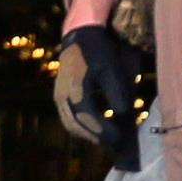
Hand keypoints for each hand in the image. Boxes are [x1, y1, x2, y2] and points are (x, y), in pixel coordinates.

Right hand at [56, 25, 147, 155]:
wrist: (78, 37)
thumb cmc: (97, 51)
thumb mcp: (111, 68)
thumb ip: (116, 91)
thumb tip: (123, 113)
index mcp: (75, 89)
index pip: (87, 117)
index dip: (102, 130)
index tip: (118, 138)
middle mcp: (62, 96)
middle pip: (75, 125)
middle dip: (94, 136)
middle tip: (113, 143)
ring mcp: (58, 97)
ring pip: (69, 123)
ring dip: (86, 133)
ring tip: (104, 138)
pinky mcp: (59, 96)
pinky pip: (68, 117)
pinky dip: (80, 126)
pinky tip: (94, 128)